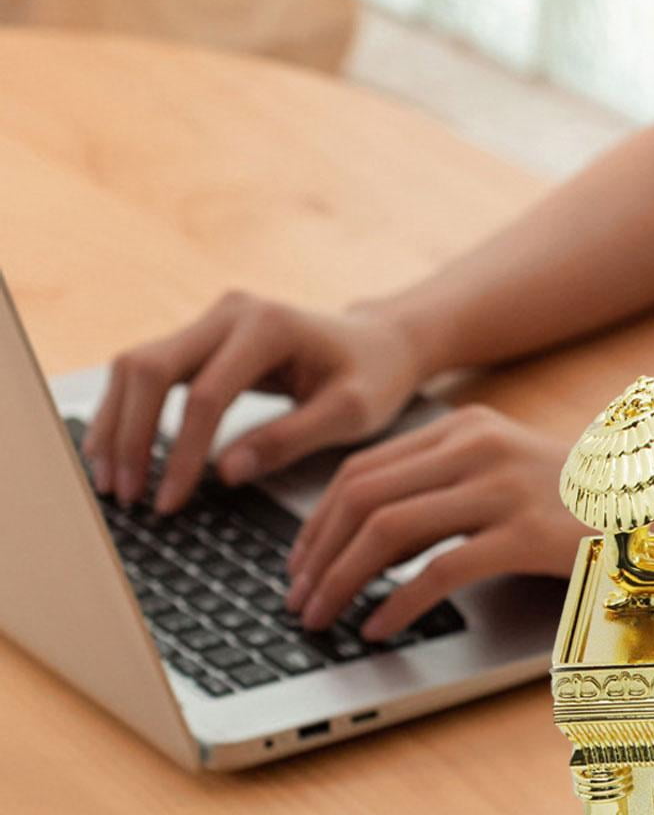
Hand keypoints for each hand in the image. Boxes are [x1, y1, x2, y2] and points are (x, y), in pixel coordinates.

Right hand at [82, 291, 430, 511]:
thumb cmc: (374, 377)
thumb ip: (290, 439)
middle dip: (130, 436)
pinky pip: (148, 371)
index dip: (181, 453)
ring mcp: (211, 321)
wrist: (380, 344)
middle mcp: (230, 313)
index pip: (205, 396)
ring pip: (136, 366)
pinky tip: (118, 452)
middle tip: (125, 495)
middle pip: (150, 369)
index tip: (170, 501)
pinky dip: (127, 411)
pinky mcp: (202, 338)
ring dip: (116, 423)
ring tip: (110, 481)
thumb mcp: (350, 414)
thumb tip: (225, 472)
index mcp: (268, 327)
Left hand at [285, 406, 582, 637]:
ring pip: (389, 531)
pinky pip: (439, 571)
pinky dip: (398, 604)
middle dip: (317, 555)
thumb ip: (446, 484)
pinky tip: (380, 629)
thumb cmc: (578, 502)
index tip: (300, 566)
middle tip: (298, 600)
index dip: (316, 524)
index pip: (361, 471)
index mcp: (463, 429)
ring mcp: (500, 489)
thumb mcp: (505, 472)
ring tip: (325, 618)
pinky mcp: (524, 534)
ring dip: (343, 581)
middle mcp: (475, 448)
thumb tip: (368, 535)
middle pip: (362, 497)